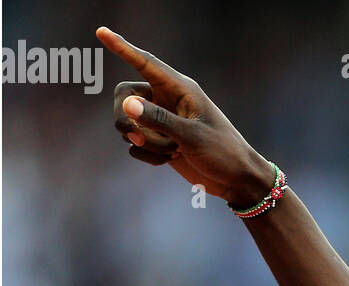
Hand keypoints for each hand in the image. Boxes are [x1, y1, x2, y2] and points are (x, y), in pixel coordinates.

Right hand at [97, 26, 276, 207]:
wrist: (237, 181)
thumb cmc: (224, 153)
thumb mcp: (194, 137)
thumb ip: (160, 120)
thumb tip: (127, 104)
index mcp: (180, 89)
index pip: (145, 63)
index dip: (122, 48)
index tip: (101, 32)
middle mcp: (167, 100)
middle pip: (125, 97)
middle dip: (128, 119)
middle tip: (139, 136)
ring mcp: (161, 121)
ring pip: (129, 123)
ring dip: (145, 142)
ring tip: (174, 150)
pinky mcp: (159, 141)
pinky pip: (136, 145)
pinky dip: (148, 155)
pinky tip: (171, 159)